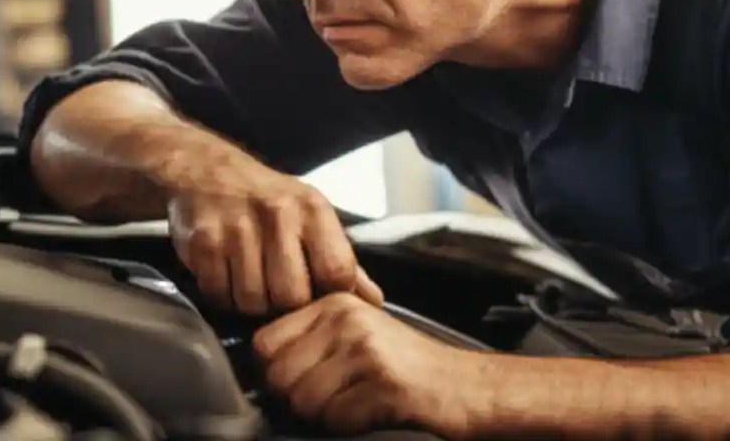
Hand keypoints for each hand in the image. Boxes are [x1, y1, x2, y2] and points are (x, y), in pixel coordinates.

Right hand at [165, 165, 381, 315]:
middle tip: (277, 294)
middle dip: (285, 306)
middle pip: (292, 296)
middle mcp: (277, 213)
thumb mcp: (311, 218)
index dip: (330, 295)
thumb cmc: (269, 201)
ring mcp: (237, 227)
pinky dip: (222, 295)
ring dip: (251, 303)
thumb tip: (374, 302)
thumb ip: (342, 261)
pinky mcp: (203, 241)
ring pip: (252, 302)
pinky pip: (218, 294)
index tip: (317, 295)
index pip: (337, 272)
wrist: (208, 170)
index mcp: (312, 209)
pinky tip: (226, 276)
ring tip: (251, 282)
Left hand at [253, 293, 473, 436]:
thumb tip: (261, 364)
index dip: (273, 371)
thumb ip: (311, 338)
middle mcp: (346, 319)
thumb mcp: (355, 333)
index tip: (297, 381)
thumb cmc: (408, 368)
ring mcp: (365, 350)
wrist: (468, 388)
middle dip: (295, 399)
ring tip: (352, 405)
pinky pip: (334, 419)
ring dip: (322, 416)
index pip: (263, 341)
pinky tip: (369, 414)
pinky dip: (347, 426)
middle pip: (277, 374)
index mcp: (333, 303)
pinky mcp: (383, 384)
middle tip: (327, 401)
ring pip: (301, 400)